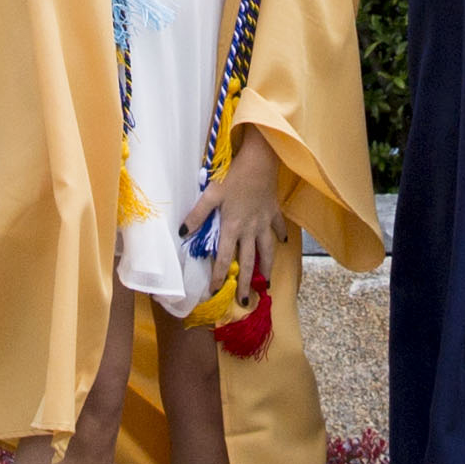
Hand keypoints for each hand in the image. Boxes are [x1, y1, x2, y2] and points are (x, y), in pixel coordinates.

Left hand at [182, 136, 288, 309]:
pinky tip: (282, 243)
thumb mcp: (211, 194)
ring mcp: (265, 222)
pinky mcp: (274, 212)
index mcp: (233, 226)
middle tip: (245, 301)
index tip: (214, 291)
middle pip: (248, 262)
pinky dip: (280, 236)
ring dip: (267, 268)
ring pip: (267, 251)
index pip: (225, 257)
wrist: (260, 161)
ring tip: (266, 283)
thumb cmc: (233, 176)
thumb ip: (197, 214)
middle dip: (245, 283)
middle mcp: (250, 229)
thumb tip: (182, 232)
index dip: (218, 276)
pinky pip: (279, 228)